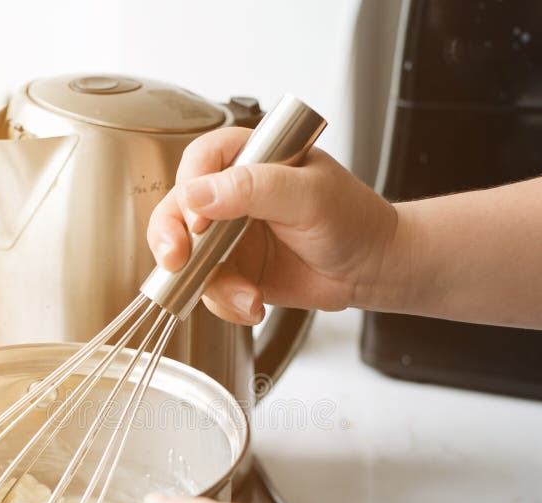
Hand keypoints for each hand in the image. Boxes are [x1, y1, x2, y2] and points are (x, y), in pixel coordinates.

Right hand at [146, 126, 397, 323]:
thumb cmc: (352, 219)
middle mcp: (232, 196)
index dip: (189, 191)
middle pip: (177, 210)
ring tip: (247, 297)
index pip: (200, 162)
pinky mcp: (235, 271)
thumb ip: (253, 188)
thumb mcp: (308, 194)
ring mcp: (230, 236)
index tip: (198, 221)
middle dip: (171, 239)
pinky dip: (226, 303)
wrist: (370, 269)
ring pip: (188, 258)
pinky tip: (253, 304)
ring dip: (211, 284)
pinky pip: (210, 289)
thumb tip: (198, 195)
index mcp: (250, 158)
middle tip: (178, 261)